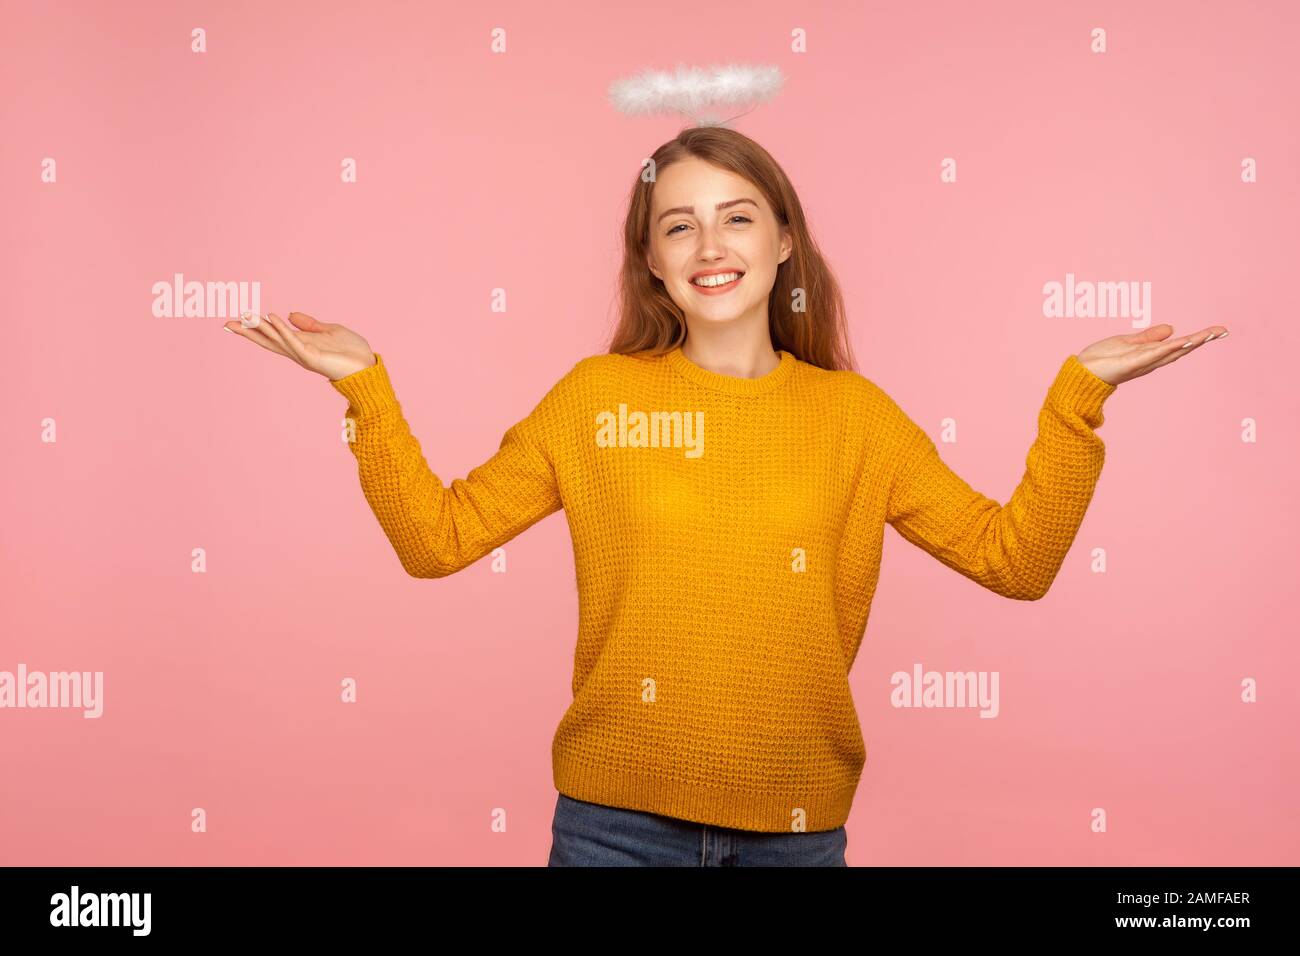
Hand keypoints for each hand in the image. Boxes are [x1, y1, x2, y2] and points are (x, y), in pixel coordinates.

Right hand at [222, 312, 375, 380]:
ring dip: (262, 327)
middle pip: (268, 340)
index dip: (256, 328)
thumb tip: (290, 314)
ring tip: (246, 316)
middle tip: (228, 323)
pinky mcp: (313, 356)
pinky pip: (295, 341)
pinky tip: (273, 318)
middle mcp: (298, 351)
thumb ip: (309, 324)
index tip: (237, 320)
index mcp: (301, 343)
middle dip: (249, 332)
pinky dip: (283, 330)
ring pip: (277, 339)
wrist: (367, 366)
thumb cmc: (351, 351)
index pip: (273, 335)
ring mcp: (304, 355)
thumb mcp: (329, 330)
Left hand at [1076, 324, 1228, 385]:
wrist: (1083, 373)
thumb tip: (1171, 328)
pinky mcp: (1134, 362)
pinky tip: (1183, 340)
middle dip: (1202, 340)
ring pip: (1172, 350)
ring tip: (1211, 333)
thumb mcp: (1129, 342)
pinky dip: (1169, 347)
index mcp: (1151, 354)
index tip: (1216, 330)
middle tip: (1222, 331)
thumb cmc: (1102, 359)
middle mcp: (1151, 360)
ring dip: (1192, 342)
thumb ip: (1149, 337)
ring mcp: (1144, 361)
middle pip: (1181, 348)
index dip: (1197, 338)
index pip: (1178, 345)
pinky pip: (1154, 353)